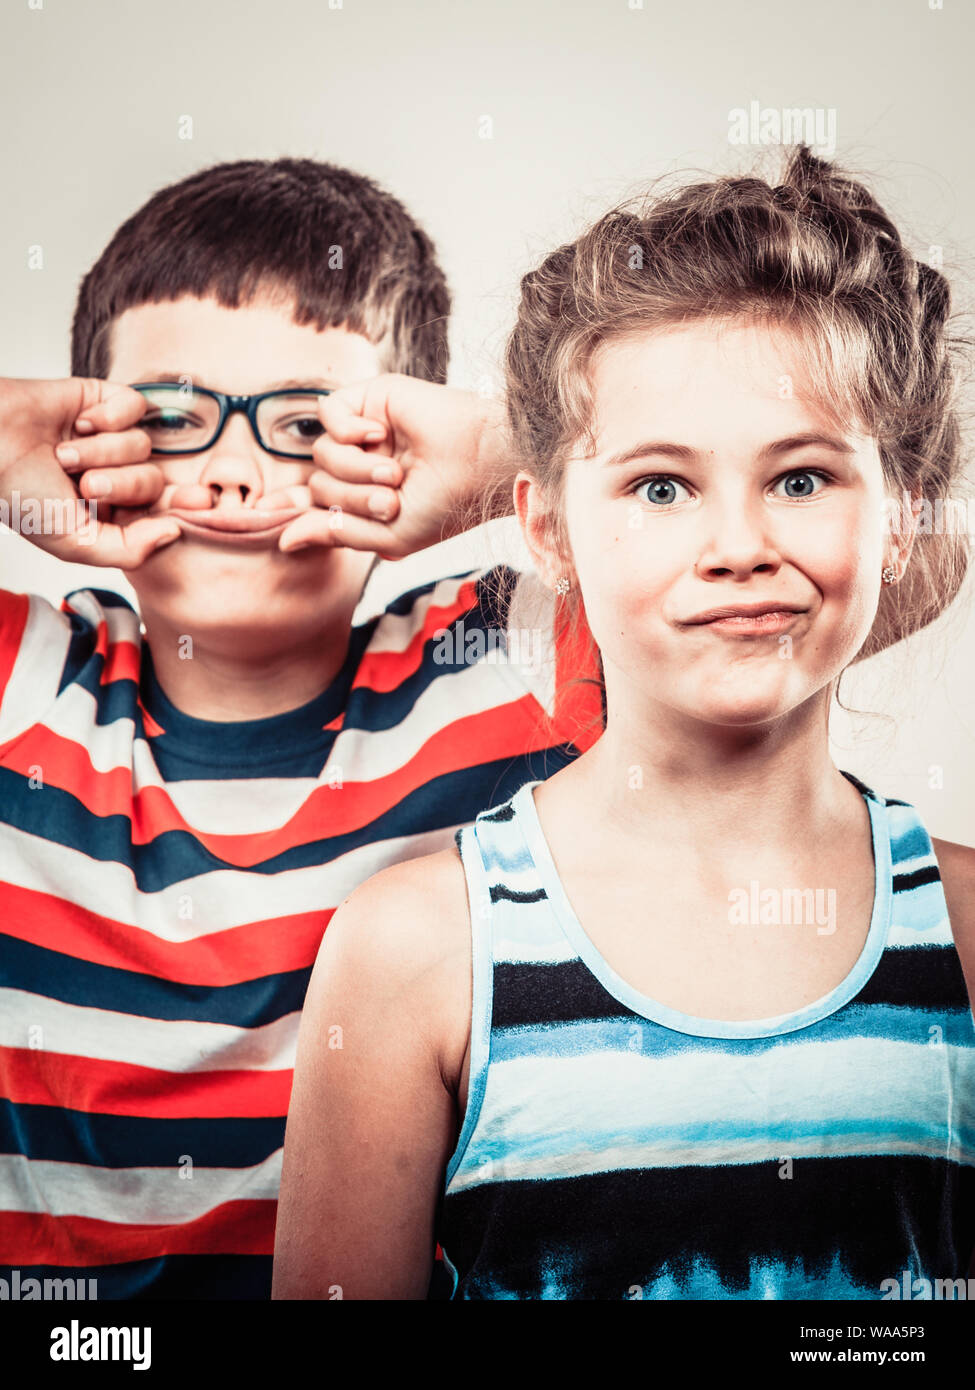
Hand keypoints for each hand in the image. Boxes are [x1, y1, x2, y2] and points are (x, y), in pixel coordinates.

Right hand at [0, 377, 178, 567]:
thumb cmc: (20, 494)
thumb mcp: (74, 542)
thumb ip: (128, 550)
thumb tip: (175, 534)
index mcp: (109, 511)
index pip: (161, 511)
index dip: (183, 507)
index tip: (201, 504)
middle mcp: (114, 474)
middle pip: (152, 480)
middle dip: (119, 483)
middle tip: (84, 482)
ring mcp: (110, 437)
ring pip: (143, 445)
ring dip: (102, 451)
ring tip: (64, 453)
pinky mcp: (105, 401)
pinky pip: (136, 407)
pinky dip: (108, 417)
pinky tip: (79, 422)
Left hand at [277, 375, 511, 558]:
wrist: (480, 464)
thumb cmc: (445, 505)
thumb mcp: (387, 537)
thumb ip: (333, 534)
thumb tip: (283, 541)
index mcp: (366, 498)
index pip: (318, 504)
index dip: (305, 510)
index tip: (293, 518)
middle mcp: (363, 465)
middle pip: (318, 484)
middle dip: (350, 498)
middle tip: (390, 499)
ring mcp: (366, 433)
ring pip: (321, 455)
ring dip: (355, 470)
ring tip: (394, 473)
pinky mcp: (371, 399)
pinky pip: (328, 414)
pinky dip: (347, 431)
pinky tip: (379, 436)